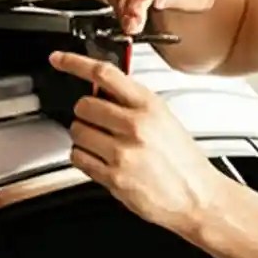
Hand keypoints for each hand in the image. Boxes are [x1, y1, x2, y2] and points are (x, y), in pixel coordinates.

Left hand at [48, 50, 228, 233]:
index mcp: (149, 106)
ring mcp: (123, 152)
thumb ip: (133, 102)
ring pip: (77, 131)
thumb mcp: (165, 118)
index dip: (75, 62)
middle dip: (86, 113)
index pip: (104, 73)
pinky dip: (84, 158)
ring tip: (103, 144)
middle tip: (98, 122)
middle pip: (84, 105)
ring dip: (83, 136)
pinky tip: (101, 160)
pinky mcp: (114, 178)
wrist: (198, 198)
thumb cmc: (184, 161)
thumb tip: (102, 89)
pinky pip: (79, 158)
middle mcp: (135, 126)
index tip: (59, 59)